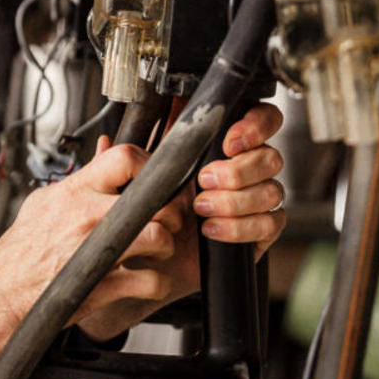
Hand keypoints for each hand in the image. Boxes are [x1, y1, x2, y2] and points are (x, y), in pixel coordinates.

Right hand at [0, 142, 183, 335]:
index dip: (148, 166)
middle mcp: (85, 216)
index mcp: (72, 192)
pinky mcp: (102, 286)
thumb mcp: (41, 205)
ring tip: (156, 251)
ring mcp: (95, 251)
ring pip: (159, 237)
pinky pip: (150, 280)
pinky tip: (143, 280)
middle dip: (169, 210)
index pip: (123, 157)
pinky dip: (155, 283)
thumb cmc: (18, 256)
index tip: (155, 180)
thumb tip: (101, 154)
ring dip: (166, 246)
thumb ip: (76, 181)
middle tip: (165, 219)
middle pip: (153, 198)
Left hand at [77, 102, 286, 339]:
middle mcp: (246, 170)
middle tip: (205, 180)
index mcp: (222, 146)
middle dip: (239, 169)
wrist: (155, 258)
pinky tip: (211, 231)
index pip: (260, 120)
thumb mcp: (138, 182)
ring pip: (272, 190)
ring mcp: (257, 200)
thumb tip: (106, 140)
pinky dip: (240, 227)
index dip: (255, 125)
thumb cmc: (153, 211)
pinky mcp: (261, 231)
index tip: (228, 141)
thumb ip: (126, 158)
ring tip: (201, 208)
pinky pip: (271, 224)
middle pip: (270, 157)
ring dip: (235, 200)